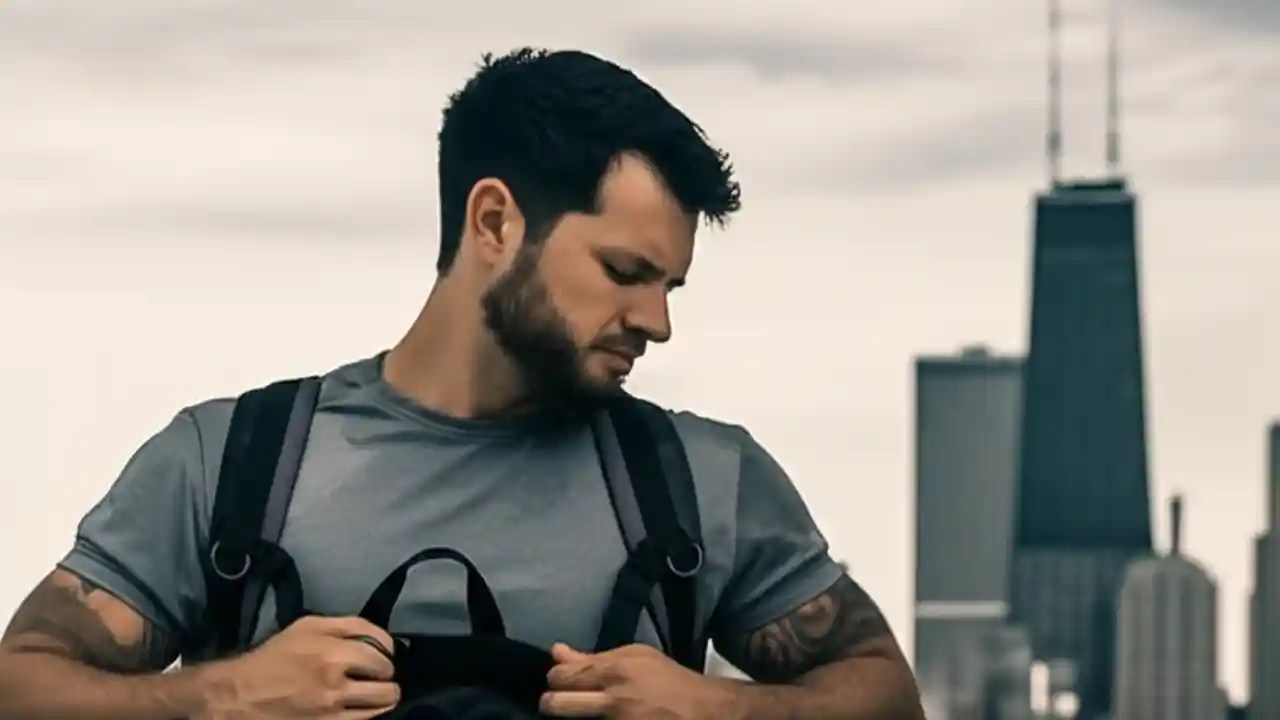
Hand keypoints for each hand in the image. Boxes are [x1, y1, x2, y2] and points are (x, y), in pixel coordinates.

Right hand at [195, 614, 399, 719]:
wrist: (239, 697)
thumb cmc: (274, 657)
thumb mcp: (306, 627)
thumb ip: (345, 626)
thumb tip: (378, 635)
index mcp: (330, 648)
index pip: (382, 644)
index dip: (388, 648)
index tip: (384, 653)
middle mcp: (334, 676)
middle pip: (386, 673)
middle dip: (386, 672)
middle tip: (379, 674)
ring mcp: (332, 706)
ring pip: (383, 700)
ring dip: (385, 695)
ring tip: (376, 692)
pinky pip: (366, 719)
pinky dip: (370, 713)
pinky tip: (361, 707)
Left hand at [540, 642, 735, 718]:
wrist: (704, 710)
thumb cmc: (667, 679)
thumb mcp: (634, 657)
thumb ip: (593, 657)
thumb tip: (556, 651)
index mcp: (614, 671)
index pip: (562, 676)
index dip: (556, 679)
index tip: (562, 682)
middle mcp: (612, 699)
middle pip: (555, 704)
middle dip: (550, 703)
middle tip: (558, 703)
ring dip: (570, 717)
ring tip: (583, 711)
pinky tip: (600, 719)